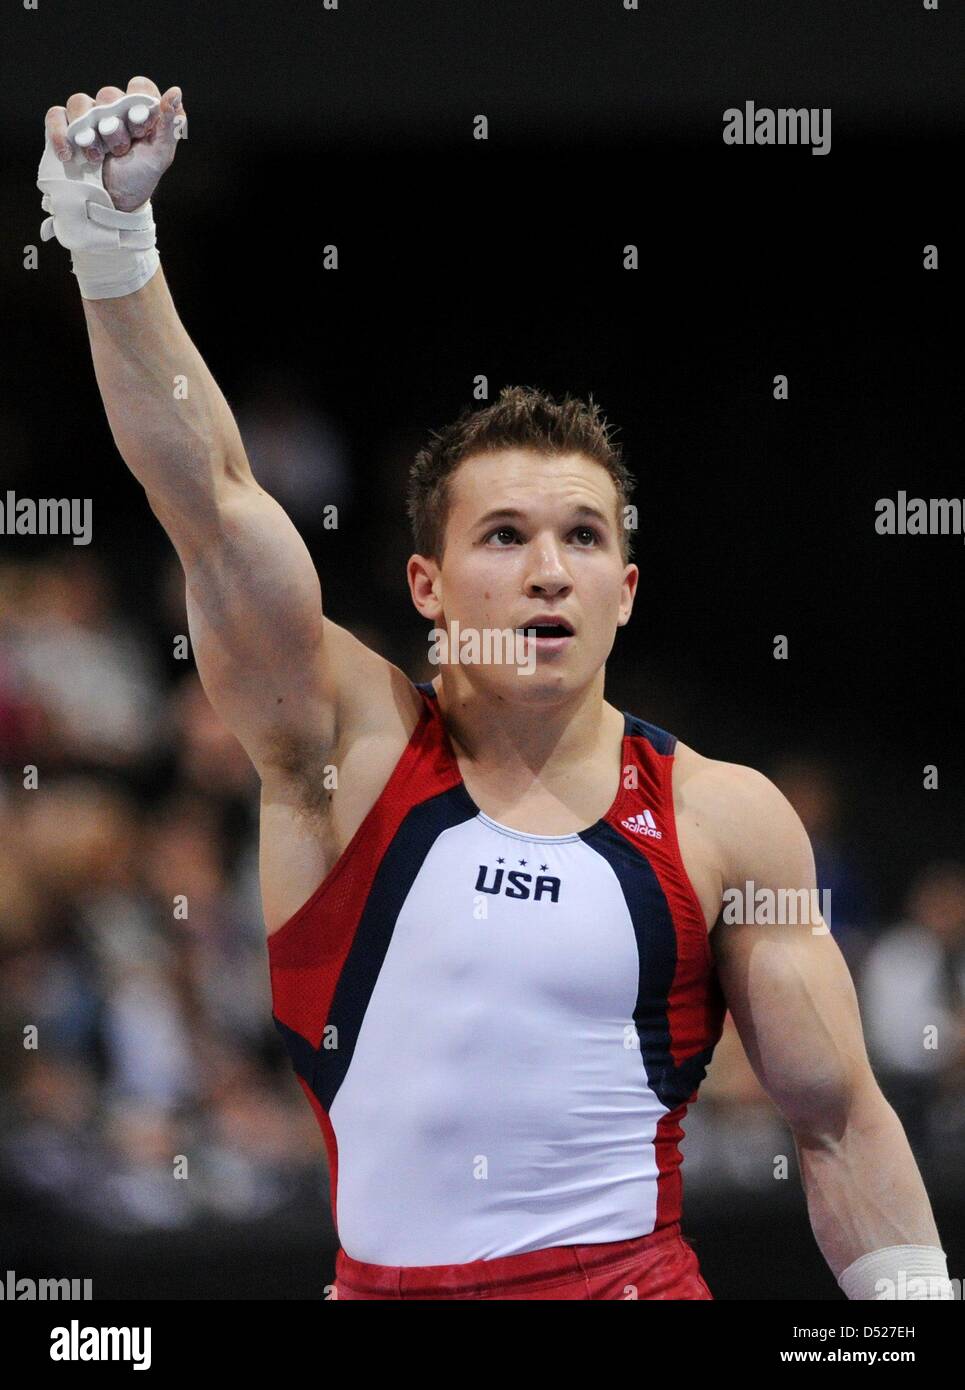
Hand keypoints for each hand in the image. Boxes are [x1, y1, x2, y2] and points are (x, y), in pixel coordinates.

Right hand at [44, 77, 184, 212]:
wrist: (113, 204)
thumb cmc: (139, 177)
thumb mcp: (159, 155)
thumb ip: (169, 125)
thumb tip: (175, 90)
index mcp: (139, 110)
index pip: (140, 86)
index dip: (140, 102)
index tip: (141, 129)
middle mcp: (112, 108)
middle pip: (109, 95)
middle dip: (115, 126)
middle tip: (120, 150)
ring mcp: (86, 116)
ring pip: (80, 102)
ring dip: (89, 131)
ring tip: (96, 157)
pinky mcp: (64, 127)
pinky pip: (55, 116)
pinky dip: (60, 133)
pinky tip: (68, 154)